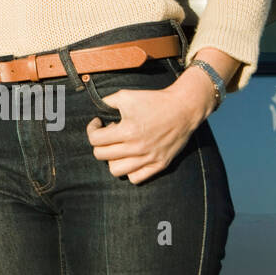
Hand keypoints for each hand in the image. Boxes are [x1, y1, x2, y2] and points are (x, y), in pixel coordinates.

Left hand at [86, 80, 210, 184]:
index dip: (92, 129)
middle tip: (109, 133)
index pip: (95, 140)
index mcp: (127, 131)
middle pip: (101, 155)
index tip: (98, 122)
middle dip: (99, 143)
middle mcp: (137, 148)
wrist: (183, 108)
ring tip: (118, 147)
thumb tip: (94, 111)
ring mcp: (149, 158)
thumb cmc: (153, 100)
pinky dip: (129, 170)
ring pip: (116, 171)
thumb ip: (105, 103)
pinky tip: (130, 156)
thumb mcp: (125, 96)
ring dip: (111, 158)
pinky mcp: (160, 164)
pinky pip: (136, 178)